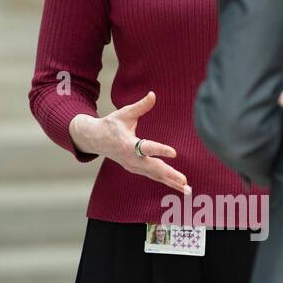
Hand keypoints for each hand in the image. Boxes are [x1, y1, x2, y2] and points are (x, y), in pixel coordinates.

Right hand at [71, 91, 190, 192]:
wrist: (95, 139)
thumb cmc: (111, 124)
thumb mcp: (124, 113)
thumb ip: (141, 106)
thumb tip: (153, 94)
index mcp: (127, 144)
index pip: (146, 148)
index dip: (160, 150)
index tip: (174, 152)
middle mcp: (131, 159)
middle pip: (153, 168)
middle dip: (169, 175)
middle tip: (184, 180)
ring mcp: (133, 166)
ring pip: (154, 176)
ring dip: (171, 182)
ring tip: (186, 188)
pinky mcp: (135, 169)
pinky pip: (153, 176)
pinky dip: (165, 181)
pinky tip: (178, 185)